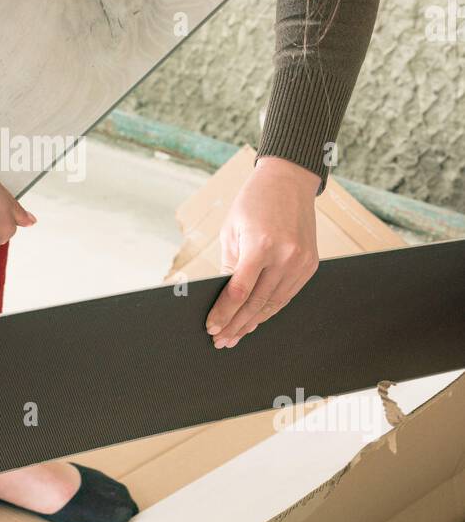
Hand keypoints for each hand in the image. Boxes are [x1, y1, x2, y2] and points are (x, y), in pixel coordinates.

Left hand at [205, 156, 319, 347]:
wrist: (289, 181)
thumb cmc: (254, 202)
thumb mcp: (232, 230)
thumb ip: (228, 266)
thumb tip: (221, 299)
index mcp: (261, 245)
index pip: (238, 291)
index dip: (223, 313)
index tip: (211, 327)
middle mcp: (285, 257)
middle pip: (256, 303)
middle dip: (236, 325)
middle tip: (221, 340)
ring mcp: (301, 263)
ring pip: (274, 304)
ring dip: (253, 323)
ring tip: (235, 336)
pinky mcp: (310, 265)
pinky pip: (287, 295)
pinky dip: (270, 309)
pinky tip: (256, 319)